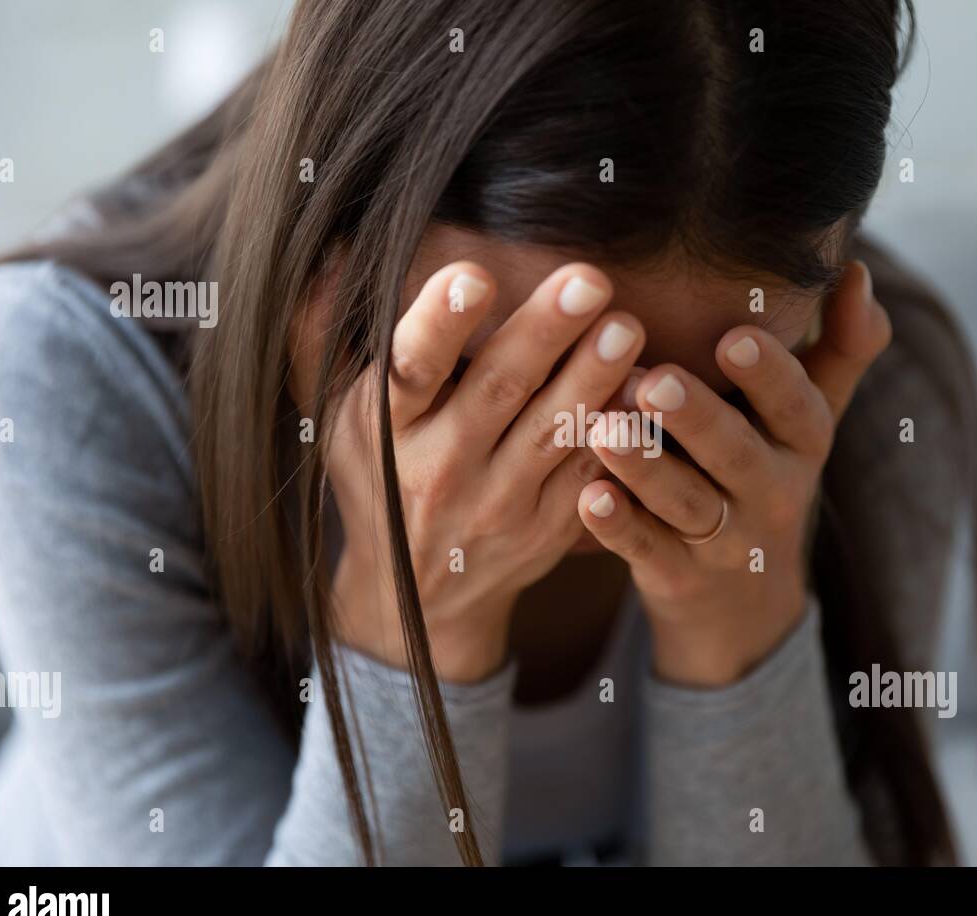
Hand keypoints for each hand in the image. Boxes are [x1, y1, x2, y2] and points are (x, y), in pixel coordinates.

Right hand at [299, 259, 644, 681]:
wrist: (415, 596)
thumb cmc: (382, 478)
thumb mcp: (346, 420)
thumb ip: (344, 343)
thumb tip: (331, 258)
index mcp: (387, 428)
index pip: (410, 371)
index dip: (439, 325)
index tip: (474, 276)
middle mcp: (440, 467)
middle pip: (498, 392)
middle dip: (544, 332)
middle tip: (587, 281)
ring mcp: (497, 503)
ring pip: (552, 432)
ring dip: (593, 378)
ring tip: (626, 329)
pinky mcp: (545, 527)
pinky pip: (587, 472)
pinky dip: (617, 433)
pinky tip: (645, 394)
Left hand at [577, 261, 890, 686]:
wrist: (746, 601)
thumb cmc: (767, 472)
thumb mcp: (810, 417)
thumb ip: (840, 345)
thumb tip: (855, 270)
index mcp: (802, 443)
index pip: (796, 406)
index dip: (769, 374)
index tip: (734, 336)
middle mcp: (771, 491)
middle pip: (736, 454)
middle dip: (697, 417)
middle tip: (653, 380)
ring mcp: (724, 540)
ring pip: (685, 503)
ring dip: (645, 468)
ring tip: (604, 429)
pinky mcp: (677, 576)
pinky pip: (647, 551)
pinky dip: (618, 528)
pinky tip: (587, 496)